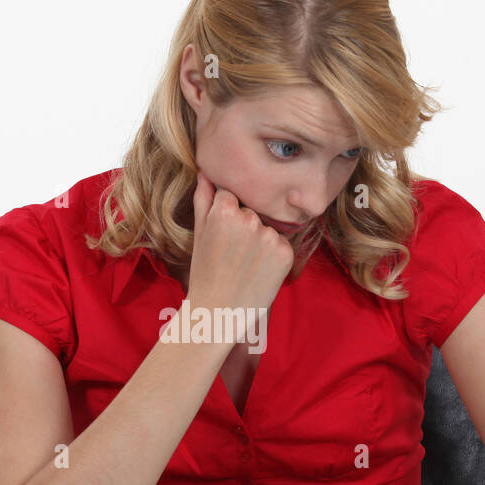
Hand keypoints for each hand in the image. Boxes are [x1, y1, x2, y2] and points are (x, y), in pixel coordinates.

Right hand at [186, 172, 293, 324]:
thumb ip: (203, 199)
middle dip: (244, 227)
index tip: (221, 239)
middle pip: (251, 210)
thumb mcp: (199, 232)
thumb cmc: (205, 272)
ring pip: (267, 227)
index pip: (231, 195)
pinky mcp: (286, 252)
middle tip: (231, 255)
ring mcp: (270, 235)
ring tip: (244, 264)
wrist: (220, 312)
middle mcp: (249, 218)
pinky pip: (281, 243)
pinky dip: (273, 255)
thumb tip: (205, 172)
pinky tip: (259, 271)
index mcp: (225, 209)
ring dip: (260, 240)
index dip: (225, 217)